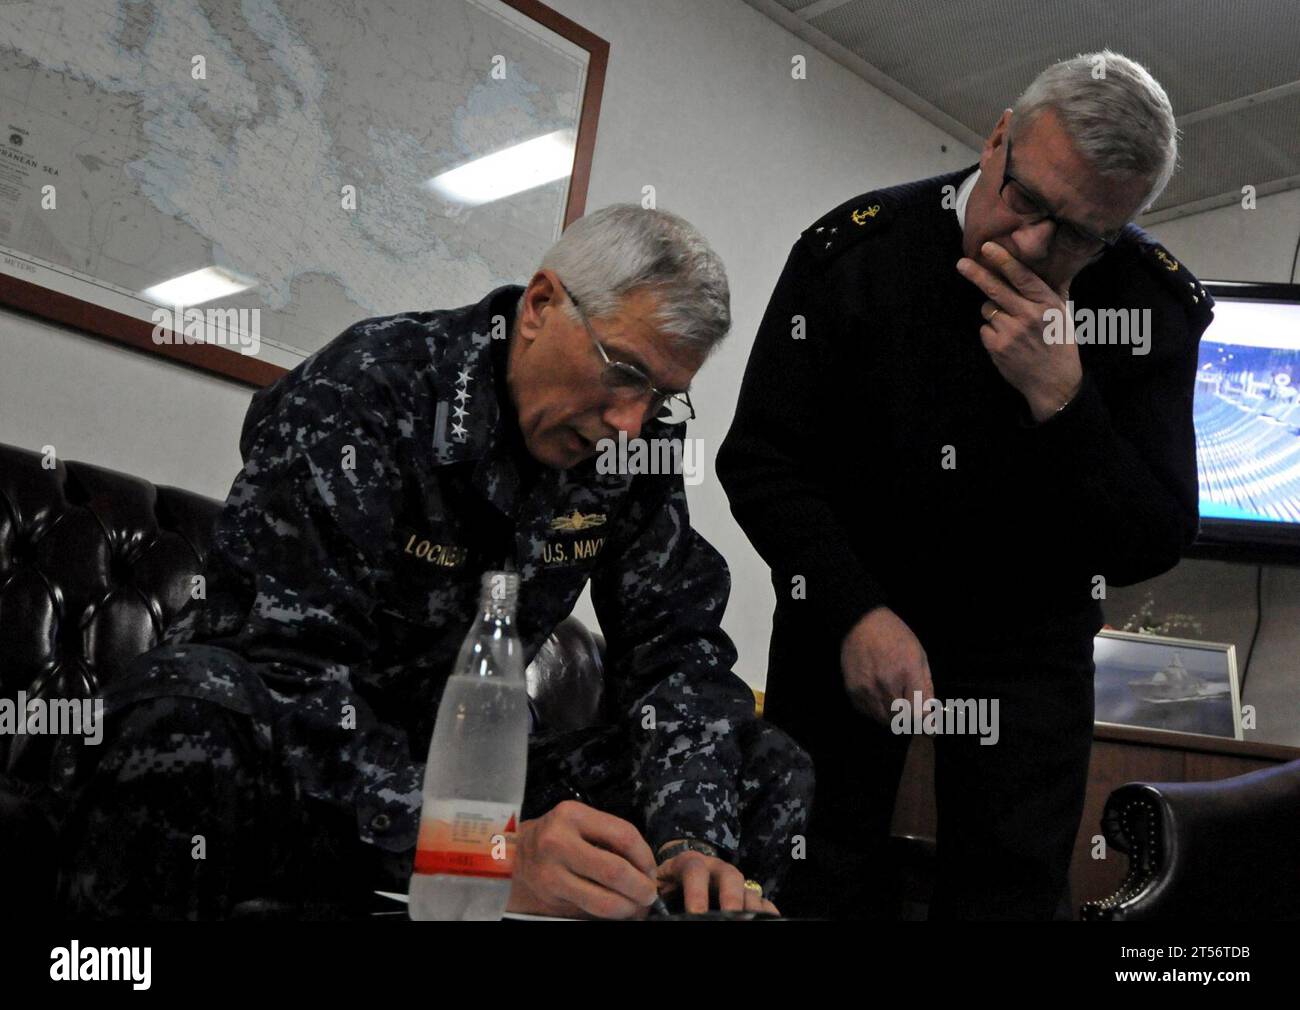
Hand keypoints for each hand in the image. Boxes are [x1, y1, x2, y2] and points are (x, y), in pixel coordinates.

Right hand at [506, 801, 658, 918]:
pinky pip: (589, 911)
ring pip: (603, 900)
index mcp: (572, 816)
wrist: (516, 854)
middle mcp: (558, 842)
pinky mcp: (550, 898)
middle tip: (650, 894)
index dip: (646, 857)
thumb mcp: (581, 822)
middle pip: (614, 871)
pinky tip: (619, 910)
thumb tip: (647, 870)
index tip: (652, 869)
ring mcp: (551, 874)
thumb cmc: (558, 836)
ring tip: (638, 906)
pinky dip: (611, 914)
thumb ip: (611, 838)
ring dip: (629, 907)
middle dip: (641, 887)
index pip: (624, 836)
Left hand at [655, 844, 779, 915]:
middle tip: (730, 918)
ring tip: (748, 922)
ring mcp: (734, 879)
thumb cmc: (665, 883)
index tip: (696, 914)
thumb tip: (648, 911)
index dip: (697, 892)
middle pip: (730, 877)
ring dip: (750, 907)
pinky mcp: (747, 892)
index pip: (694, 870)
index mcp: (689, 862)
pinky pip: (762, 899)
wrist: (680, 870)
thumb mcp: (657, 885)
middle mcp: (716, 867)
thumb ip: (655, 897)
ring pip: (749, 889)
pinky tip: (769, 920)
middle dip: (731, 899)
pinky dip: (766, 911)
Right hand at [840, 606, 933, 725]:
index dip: (925, 723)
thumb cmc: (895, 636)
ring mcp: (867, 689)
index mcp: (908, 673)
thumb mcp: (919, 656)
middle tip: (910, 709)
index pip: (919, 714)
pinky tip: (879, 696)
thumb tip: (930, 715)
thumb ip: (926, 687)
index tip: (927, 725)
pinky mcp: (853, 691)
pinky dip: (876, 711)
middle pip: (901, 720)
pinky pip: (868, 713)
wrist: (861, 623)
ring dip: (892, 716)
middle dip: (909, 719)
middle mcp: (887, 684)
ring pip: (883, 720)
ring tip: (894, 701)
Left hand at [957, 241, 1082, 421]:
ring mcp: (1011, 332)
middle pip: (995, 289)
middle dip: (976, 274)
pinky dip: (991, 332)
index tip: (987, 248)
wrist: (1055, 382)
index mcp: (1047, 304)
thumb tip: (1057, 263)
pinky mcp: (997, 347)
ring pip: (988, 310)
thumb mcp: (1063, 313)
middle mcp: (1029, 315)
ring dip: (994, 313)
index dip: (1003, 261)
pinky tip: (1007, 341)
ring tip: (1012, 326)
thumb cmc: (1060, 343)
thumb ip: (1054, 290)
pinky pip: (984, 329)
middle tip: (961, 263)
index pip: (1022, 277)